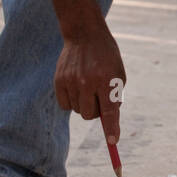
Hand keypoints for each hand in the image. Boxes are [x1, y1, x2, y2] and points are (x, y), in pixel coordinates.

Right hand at [53, 17, 125, 147]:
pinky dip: (71, 101)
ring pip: (77, 110)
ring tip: (88, 86)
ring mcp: (71, 81)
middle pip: (89, 115)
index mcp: (107, 80)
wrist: (85, 35)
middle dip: (96, 112)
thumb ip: (114, 97)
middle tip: (99, 98)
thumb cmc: (106, 57)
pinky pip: (64, 105)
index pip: (110, 110)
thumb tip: (108, 121)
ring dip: (83, 104)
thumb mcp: (118, 73)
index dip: (111, 128)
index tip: (113, 142)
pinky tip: (76, 87)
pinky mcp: (59, 81)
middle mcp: (88, 82)